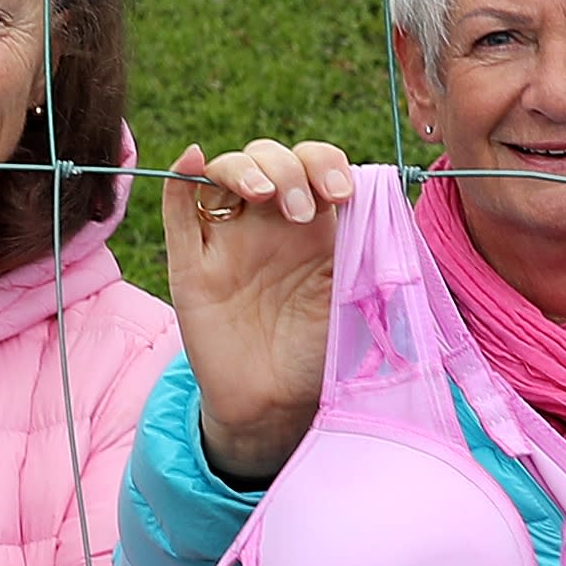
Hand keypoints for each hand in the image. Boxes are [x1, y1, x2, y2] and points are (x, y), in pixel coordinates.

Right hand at [160, 138, 355, 486]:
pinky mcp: (191, 266)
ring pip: (223, 173)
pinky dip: (180, 178)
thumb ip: (369, 253)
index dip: (326, 164)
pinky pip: (178, 213)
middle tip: (304, 211)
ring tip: (263, 193)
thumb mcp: (356, 299)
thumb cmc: (319, 355)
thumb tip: (387, 202)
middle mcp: (268, 224)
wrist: (274, 407)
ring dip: (244, 168)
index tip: (342, 194)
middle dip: (288, 169)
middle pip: (268, 158)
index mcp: (313, 225)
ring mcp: (226, 240)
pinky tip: (194, 158)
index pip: (314, 164)